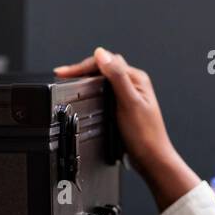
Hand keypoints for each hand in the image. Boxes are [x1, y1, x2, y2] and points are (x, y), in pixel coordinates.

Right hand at [54, 47, 198, 209]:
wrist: (151, 159)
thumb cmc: (145, 135)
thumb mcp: (128, 102)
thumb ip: (116, 76)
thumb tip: (102, 54)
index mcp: (136, 79)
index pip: (105, 62)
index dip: (82, 66)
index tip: (64, 72)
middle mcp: (133, 84)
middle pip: (103, 69)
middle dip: (81, 70)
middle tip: (62, 76)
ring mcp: (128, 96)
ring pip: (103, 80)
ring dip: (86, 79)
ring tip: (69, 82)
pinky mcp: (123, 108)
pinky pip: (105, 93)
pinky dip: (91, 92)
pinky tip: (85, 97)